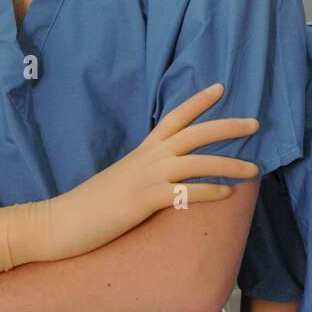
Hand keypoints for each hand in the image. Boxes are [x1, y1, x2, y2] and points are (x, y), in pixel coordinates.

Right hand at [0, 84, 259, 276]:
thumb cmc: (88, 206)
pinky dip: (207, 191)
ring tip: (254, 168)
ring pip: (196, 162)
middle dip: (226, 126)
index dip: (198, 102)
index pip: (173, 118)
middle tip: (255, 123)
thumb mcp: (121, 180)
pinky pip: (183, 192)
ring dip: (229, 164)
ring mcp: (144, 179)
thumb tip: (163, 176)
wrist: (55, 223)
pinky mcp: (141, 202)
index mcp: (141, 152)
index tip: (220, 87)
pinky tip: (226, 194)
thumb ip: (143, 172)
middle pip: (194, 134)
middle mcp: (146, 159)